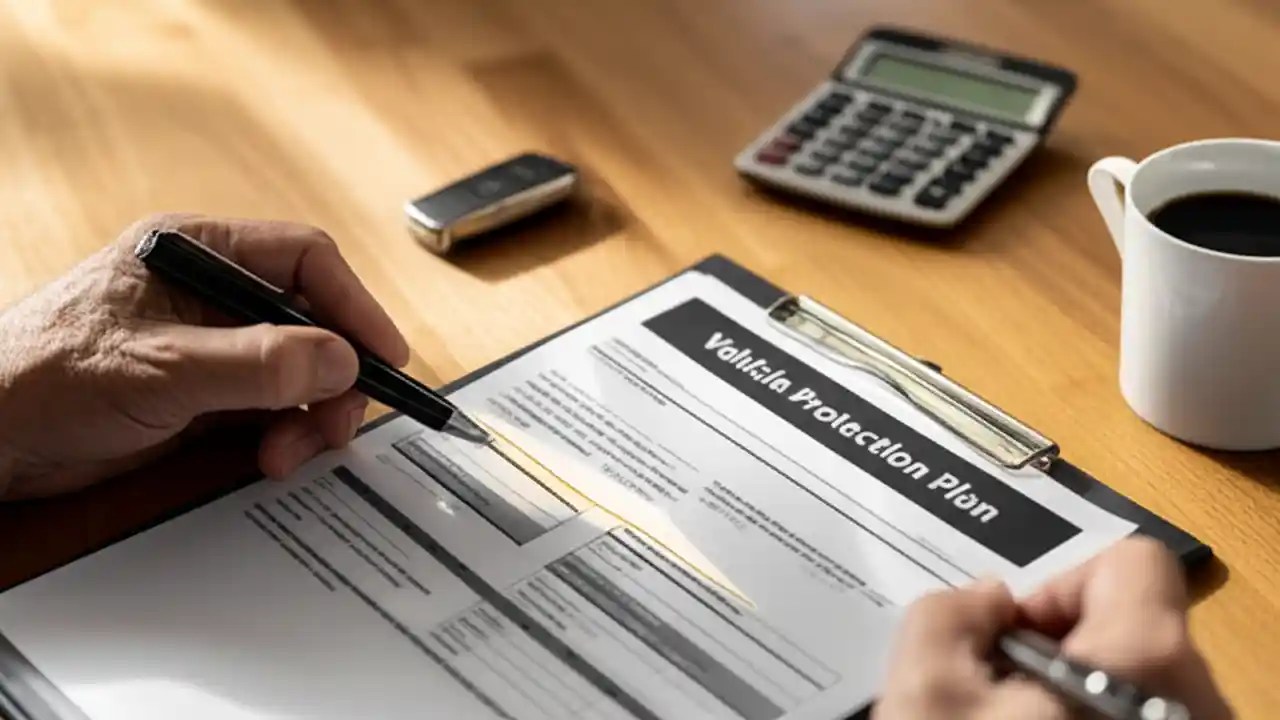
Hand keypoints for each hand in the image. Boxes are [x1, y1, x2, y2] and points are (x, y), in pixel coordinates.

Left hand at [0, 213, 409, 497]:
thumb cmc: (42, 378)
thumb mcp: (161, 368)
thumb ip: (256, 363)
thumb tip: (340, 360)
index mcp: (198, 253)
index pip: (305, 260)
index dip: (354, 305)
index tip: (385, 355)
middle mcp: (211, 294)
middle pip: (313, 321)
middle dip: (334, 375)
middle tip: (336, 421)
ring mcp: (211, 345)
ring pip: (300, 371)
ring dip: (310, 414)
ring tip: (289, 452)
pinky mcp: (205, 394)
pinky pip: (274, 407)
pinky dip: (286, 434)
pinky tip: (271, 457)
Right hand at [874, 537, 1231, 718]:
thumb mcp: (922, 689)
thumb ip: (945, 613)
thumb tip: (983, 600)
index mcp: (1143, 657)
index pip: (1133, 561)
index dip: (1056, 586)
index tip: (1011, 636)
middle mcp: (1195, 700)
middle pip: (1136, 625)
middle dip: (1061, 646)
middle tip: (1002, 691)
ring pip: (1140, 681)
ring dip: (1078, 692)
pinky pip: (1148, 718)